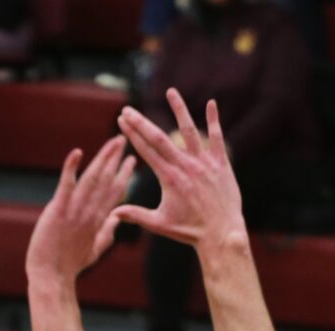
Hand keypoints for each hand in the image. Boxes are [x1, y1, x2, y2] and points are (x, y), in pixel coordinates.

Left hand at [25, 136, 133, 284]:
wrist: (51, 275)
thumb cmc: (70, 265)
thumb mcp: (95, 250)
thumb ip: (108, 234)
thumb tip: (116, 220)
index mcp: (99, 220)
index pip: (115, 192)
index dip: (123, 175)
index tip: (131, 159)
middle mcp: (90, 212)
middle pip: (107, 180)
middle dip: (115, 159)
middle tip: (123, 139)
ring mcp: (75, 211)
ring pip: (92, 179)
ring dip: (103, 158)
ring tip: (113, 141)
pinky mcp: (58, 210)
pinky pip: (66, 186)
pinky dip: (71, 168)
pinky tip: (76, 153)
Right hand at [115, 90, 245, 251]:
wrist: (221, 234)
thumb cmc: (190, 231)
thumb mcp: (160, 224)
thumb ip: (136, 215)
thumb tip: (113, 213)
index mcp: (169, 178)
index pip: (146, 150)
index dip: (132, 134)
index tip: (121, 120)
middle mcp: (185, 166)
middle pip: (159, 138)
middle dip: (141, 122)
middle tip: (128, 109)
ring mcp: (204, 163)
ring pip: (188, 130)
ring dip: (179, 109)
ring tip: (171, 92)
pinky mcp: (221, 163)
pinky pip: (216, 137)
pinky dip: (213, 120)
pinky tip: (211, 103)